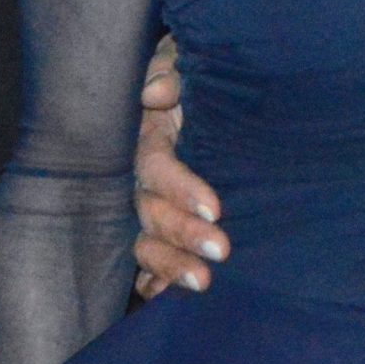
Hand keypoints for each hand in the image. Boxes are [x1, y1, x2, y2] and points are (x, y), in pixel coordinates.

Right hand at [131, 34, 226, 295]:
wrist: (212, 95)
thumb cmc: (201, 78)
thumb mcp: (186, 62)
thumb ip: (172, 71)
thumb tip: (155, 93)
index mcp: (149, 138)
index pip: (157, 167)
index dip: (181, 188)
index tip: (216, 208)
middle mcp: (141, 177)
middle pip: (150, 212)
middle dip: (182, 235)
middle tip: (222, 251)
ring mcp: (147, 206)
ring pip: (146, 243)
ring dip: (171, 266)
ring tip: (205, 284)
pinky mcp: (158, 229)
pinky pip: (146, 265)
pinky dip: (155, 284)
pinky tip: (168, 301)